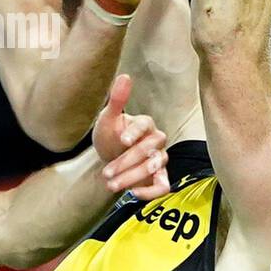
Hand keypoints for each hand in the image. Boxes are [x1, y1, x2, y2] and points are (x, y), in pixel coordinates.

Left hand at [92, 74, 169, 200]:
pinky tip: (133, 194)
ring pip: (155, 167)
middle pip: (148, 150)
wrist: (109, 158)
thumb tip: (125, 76)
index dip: (134, 132)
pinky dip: (151, 193)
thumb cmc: (110, 135)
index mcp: (145, 123)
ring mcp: (159, 159)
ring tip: (111, 184)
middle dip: (126, 162)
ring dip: (133, 178)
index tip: (122, 140)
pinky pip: (164, 186)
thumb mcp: (108, 119)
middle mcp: (156, 140)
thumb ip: (117, 100)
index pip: (144, 125)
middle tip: (106, 173)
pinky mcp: (159, 176)